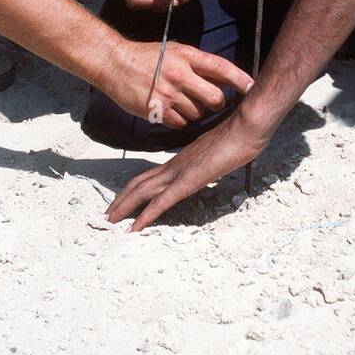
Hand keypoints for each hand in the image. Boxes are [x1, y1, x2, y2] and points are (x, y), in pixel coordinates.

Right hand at [104, 39, 252, 129]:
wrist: (115, 63)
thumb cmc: (148, 57)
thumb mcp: (175, 51)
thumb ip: (197, 65)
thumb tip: (223, 80)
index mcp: (187, 56)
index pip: (221, 68)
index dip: (240, 79)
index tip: (252, 88)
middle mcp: (180, 74)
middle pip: (215, 98)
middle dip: (217, 103)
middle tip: (212, 102)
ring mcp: (169, 94)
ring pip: (198, 113)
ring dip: (195, 112)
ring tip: (182, 101)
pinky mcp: (157, 110)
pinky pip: (180, 123)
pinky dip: (179, 120)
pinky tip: (171, 109)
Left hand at [106, 108, 267, 230]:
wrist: (245, 126)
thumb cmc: (240, 136)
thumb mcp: (221, 151)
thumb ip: (210, 158)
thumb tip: (211, 163)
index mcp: (182, 159)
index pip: (151, 175)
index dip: (135, 187)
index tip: (124, 199)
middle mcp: (175, 165)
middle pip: (140, 183)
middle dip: (122, 200)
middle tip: (109, 214)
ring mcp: (179, 172)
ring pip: (143, 192)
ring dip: (125, 207)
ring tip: (112, 221)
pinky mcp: (187, 182)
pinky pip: (161, 203)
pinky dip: (145, 216)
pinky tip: (135, 227)